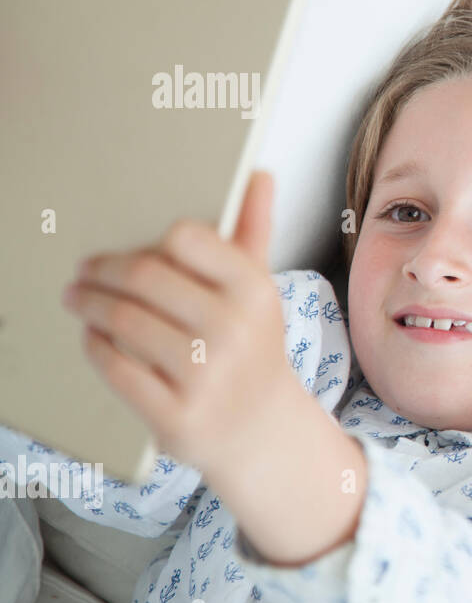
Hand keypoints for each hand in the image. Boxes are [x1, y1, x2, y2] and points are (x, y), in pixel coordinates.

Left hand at [60, 171, 299, 473]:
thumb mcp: (259, 292)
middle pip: (145, 277)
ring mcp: (205, 377)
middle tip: (84, 271)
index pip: (188, 239)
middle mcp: (234, 332)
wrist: (263, 428)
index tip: (133, 246)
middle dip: (103, 271)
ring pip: (124, 322)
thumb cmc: (252, 347)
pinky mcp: (177, 415)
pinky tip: (93, 337)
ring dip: (89, 305)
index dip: (155, 241)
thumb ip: (253, 231)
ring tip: (77, 298)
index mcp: (256, 292)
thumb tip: (258, 174)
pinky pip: (117, 369)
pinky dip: (96, 347)